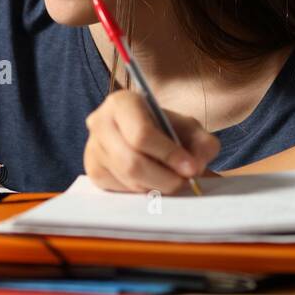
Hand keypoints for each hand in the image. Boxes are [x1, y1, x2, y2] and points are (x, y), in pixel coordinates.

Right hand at [84, 90, 219, 192]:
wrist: (147, 135)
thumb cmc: (167, 128)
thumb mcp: (190, 128)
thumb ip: (202, 143)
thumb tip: (195, 166)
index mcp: (121, 103)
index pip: (141, 134)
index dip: (169, 155)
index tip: (192, 168)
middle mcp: (99, 123)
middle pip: (132, 163)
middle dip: (165, 178)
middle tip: (186, 182)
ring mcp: (92, 149)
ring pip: (128, 180)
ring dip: (157, 187)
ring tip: (174, 180)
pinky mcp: (93, 172)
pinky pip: (121, 191)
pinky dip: (144, 191)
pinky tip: (154, 181)